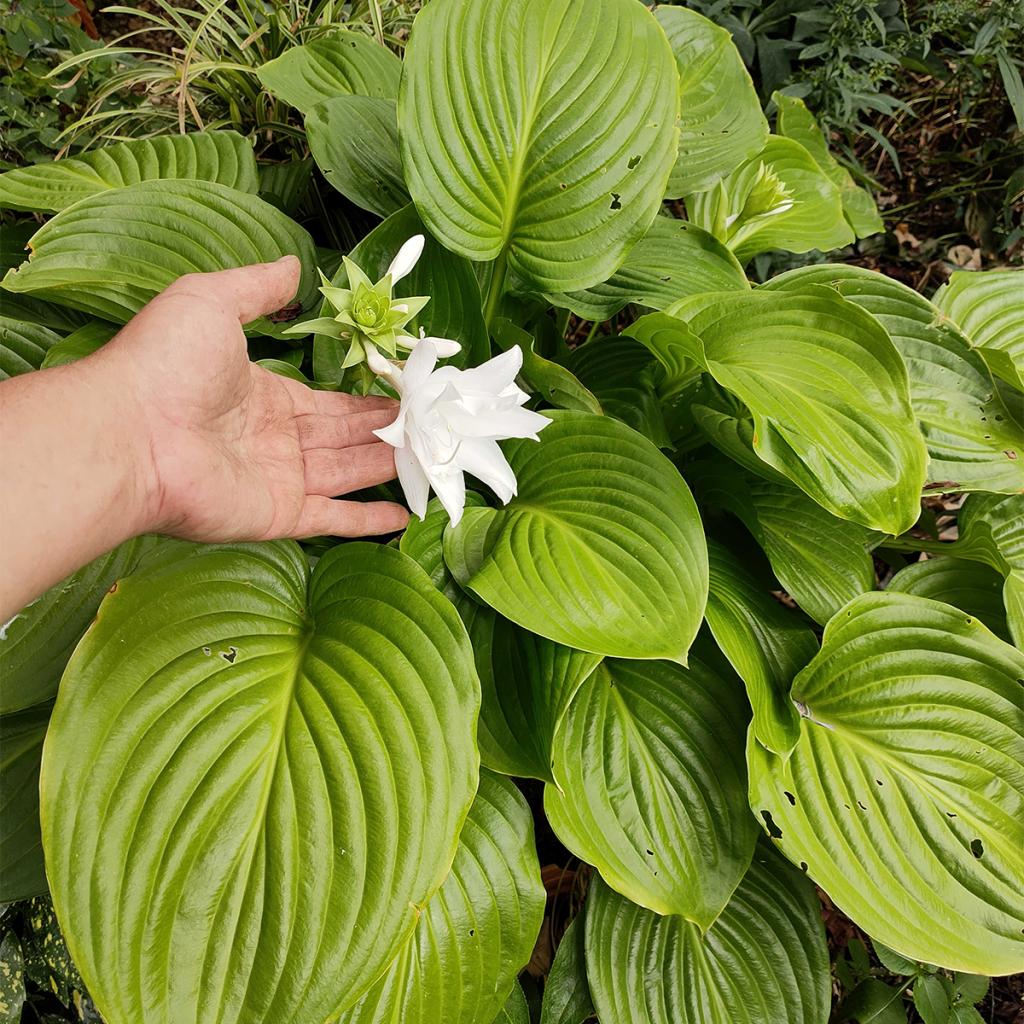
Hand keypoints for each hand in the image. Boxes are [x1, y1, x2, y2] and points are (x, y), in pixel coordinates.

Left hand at [108, 257, 409, 540]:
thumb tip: (295, 264)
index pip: (327, 403)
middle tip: (432, 425)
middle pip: (344, 437)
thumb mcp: (210, 302)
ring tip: (435, 458)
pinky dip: (368, 519)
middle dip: (387, 431)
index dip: (366, 398)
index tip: (406, 392)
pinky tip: (405, 515)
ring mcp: (277, 480)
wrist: (131, 433)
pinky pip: (333, 519)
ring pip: (347, 473)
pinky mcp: (278, 514)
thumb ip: (256, 287)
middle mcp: (275, 441)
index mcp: (263, 397)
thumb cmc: (166, 364)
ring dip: (388, 466)